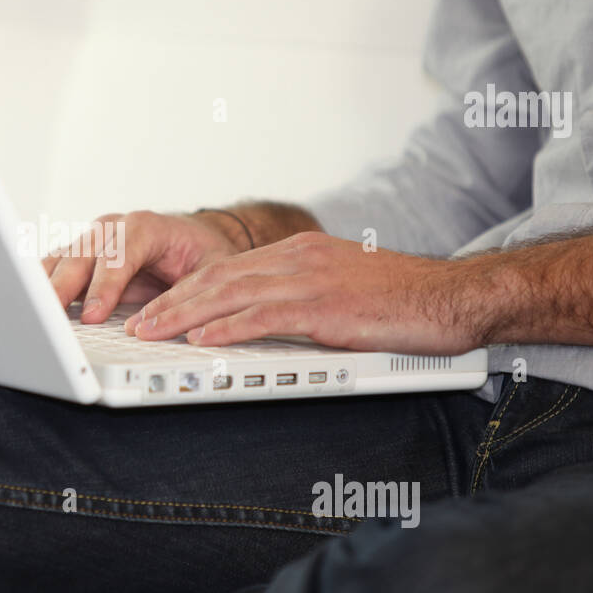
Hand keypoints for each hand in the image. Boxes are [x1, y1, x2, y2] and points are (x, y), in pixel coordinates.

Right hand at [42, 210, 244, 322]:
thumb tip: (161, 325)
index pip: (119, 254)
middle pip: (81, 255)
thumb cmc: (201, 254)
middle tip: (51, 319)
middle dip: (64, 288)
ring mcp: (93, 240)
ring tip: (30, 314)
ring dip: (46, 287)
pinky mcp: (81, 256)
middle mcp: (113, 228)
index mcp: (146, 226)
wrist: (193, 239)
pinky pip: (55, 268)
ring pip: (62, 259)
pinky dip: (43, 287)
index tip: (93, 316)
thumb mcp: (210, 271)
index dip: (104, 286)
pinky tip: (30, 306)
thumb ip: (186, 294)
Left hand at [127, 230, 490, 354]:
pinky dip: (227, 328)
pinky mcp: (326, 306)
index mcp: (299, 253)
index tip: (157, 308)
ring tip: (152, 333)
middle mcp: (298, 258)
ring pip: (231, 295)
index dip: (186, 290)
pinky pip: (264, 317)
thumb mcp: (342, 289)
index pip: (227, 270)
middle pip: (218, 278)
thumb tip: (265, 319)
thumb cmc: (404, 301)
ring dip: (184, 316)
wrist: (454, 297)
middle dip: (172, 302)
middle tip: (138, 323)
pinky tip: (202, 339)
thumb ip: (302, 296)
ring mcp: (310, 279)